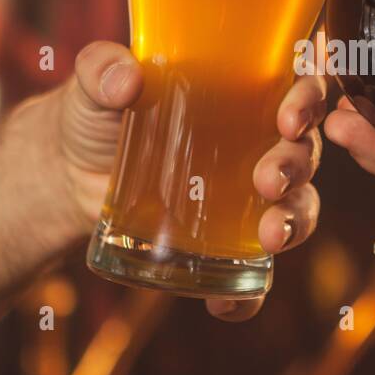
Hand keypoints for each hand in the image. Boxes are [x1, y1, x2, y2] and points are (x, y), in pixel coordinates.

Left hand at [52, 41, 324, 320]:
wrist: (67, 173)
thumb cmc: (94, 113)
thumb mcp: (93, 84)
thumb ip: (100, 69)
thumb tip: (126, 80)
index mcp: (245, 91)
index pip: (299, 86)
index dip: (308, 100)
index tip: (289, 118)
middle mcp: (259, 142)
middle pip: (304, 151)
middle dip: (296, 167)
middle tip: (267, 180)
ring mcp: (247, 197)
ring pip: (296, 207)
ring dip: (294, 222)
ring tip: (272, 238)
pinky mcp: (225, 242)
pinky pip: (253, 273)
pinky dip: (248, 293)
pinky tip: (226, 304)